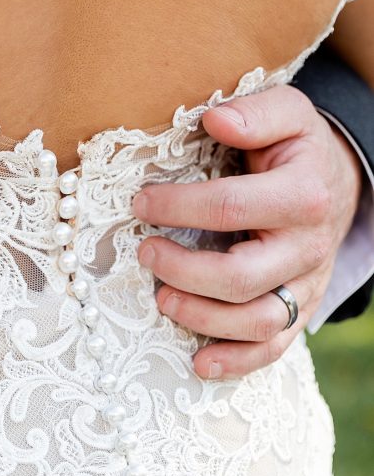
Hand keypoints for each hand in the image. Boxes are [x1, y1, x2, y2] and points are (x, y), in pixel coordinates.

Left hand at [131, 85, 362, 378]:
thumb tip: (215, 120)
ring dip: (202, 319)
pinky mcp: (300, 311)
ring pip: (258, 322)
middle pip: (242, 277)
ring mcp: (306, 285)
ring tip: (162, 300)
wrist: (335, 184)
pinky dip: (237, 363)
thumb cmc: (296, 149)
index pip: (229, 207)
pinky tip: (199, 362)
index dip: (177, 207)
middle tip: (146, 253)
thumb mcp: (286, 114)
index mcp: (302, 194)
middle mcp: (308, 247)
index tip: (140, 202)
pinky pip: (274, 349)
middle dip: (184, 270)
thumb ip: (254, 112)